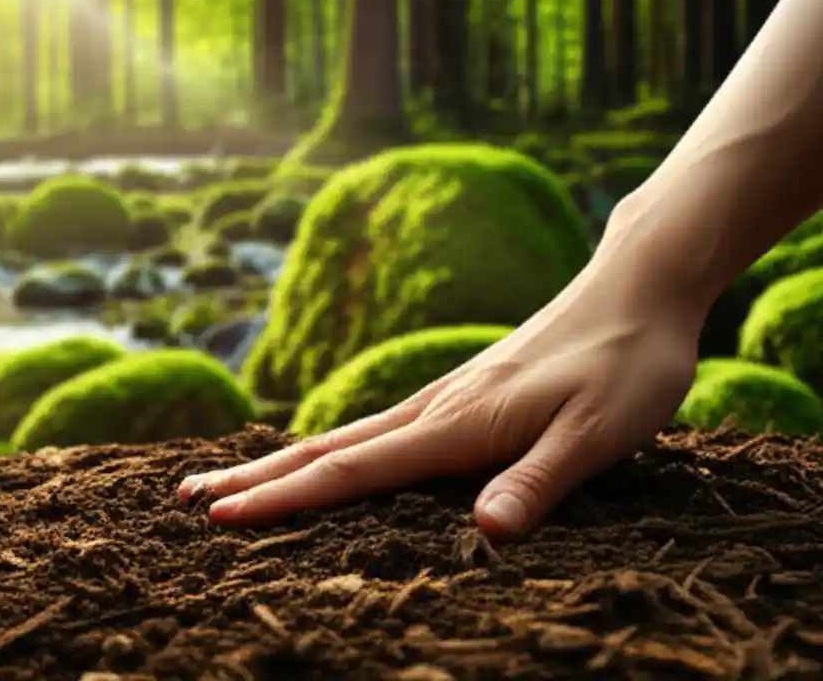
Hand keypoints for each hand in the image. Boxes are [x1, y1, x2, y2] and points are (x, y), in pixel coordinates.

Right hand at [178, 242, 705, 538]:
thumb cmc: (625, 364)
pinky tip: (322, 458)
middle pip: (325, 449)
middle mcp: (434, 409)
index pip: (353, 470)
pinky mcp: (458, 396)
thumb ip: (537, 483)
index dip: (286, 499)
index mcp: (455, 424)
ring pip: (342, 436)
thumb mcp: (597, 434)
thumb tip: (482, 534)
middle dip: (254, 479)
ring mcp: (441, 398)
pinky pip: (372, 431)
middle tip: (185, 498)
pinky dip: (324, 451)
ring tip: (229, 483)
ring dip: (279, 463)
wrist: (637, 288)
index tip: (221, 519)